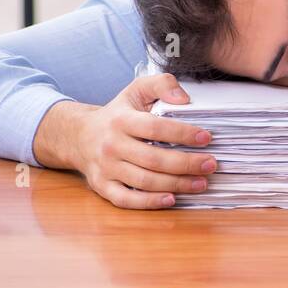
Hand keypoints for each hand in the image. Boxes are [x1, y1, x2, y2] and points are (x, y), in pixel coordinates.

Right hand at [62, 73, 216, 209]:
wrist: (78, 135)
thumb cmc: (117, 114)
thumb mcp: (136, 90)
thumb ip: (161, 84)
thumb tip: (184, 98)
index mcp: (121, 120)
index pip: (155, 128)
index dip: (183, 133)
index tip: (206, 138)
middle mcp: (111, 145)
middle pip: (153, 159)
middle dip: (186, 164)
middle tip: (210, 164)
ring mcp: (105, 168)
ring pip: (144, 181)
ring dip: (176, 184)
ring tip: (201, 182)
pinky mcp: (102, 186)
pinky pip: (125, 199)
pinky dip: (149, 203)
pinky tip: (172, 199)